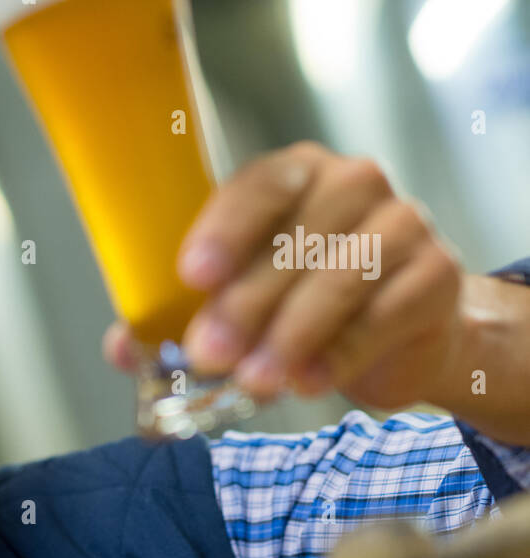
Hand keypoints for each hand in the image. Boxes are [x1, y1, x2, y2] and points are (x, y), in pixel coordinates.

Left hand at [102, 140, 465, 409]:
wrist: (400, 332)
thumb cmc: (302, 300)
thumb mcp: (236, 301)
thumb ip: (176, 316)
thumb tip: (122, 347)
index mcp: (295, 174)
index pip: (260, 185)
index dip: (225, 229)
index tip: (193, 277)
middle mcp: (353, 184)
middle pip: (296, 239)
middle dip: (245, 304)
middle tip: (209, 354)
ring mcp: (402, 225)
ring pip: (341, 279)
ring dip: (290, 336)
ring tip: (255, 381)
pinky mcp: (436, 277)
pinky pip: (384, 316)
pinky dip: (340, 355)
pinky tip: (307, 384)